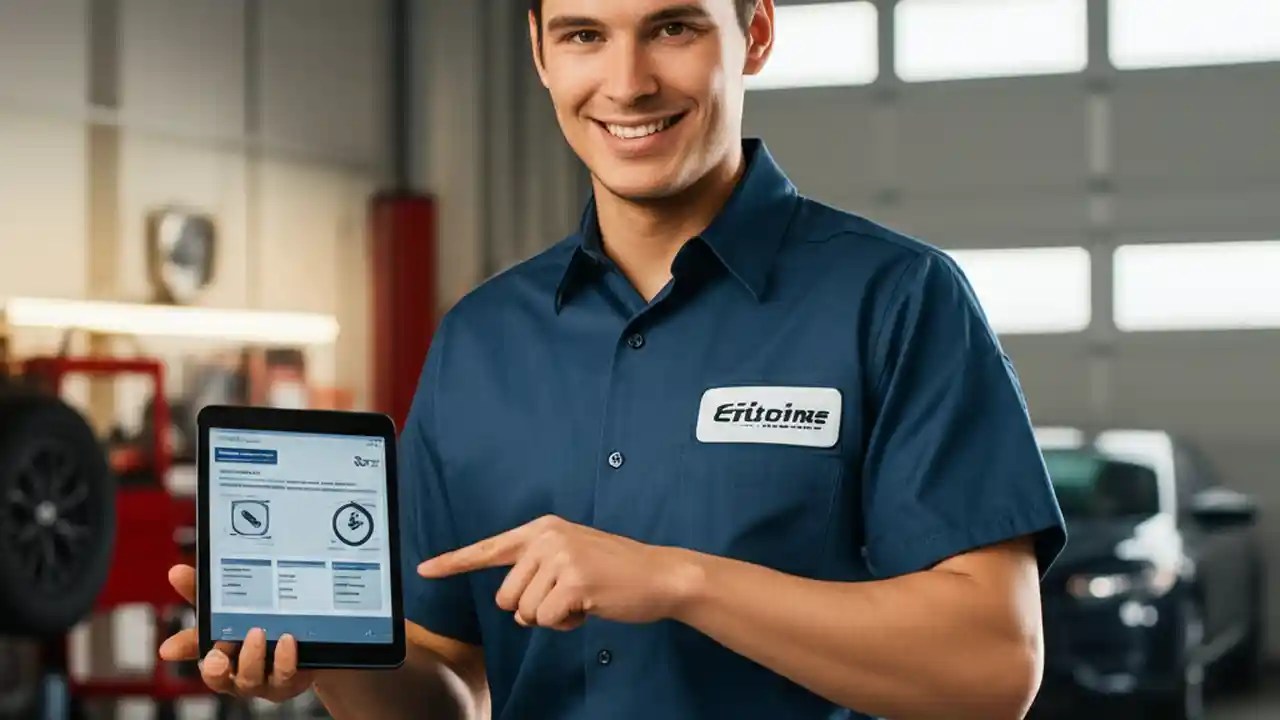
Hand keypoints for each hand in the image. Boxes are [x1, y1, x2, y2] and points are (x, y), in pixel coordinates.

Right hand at [158, 565, 316, 701]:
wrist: (313, 640)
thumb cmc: (264, 624)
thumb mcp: (235, 607)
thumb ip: (207, 592)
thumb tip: (176, 573)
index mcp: (221, 657)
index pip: (197, 652)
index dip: (186, 651)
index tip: (172, 647)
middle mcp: (239, 674)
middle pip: (220, 679)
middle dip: (216, 668)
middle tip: (219, 652)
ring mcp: (265, 679)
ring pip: (251, 679)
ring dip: (251, 657)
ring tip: (257, 632)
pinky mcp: (291, 678)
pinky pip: (285, 675)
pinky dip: (284, 659)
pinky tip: (287, 640)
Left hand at [418, 515, 696, 630]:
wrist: (659, 575)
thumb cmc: (615, 572)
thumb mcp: (571, 555)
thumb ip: (536, 566)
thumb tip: (508, 599)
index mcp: (542, 529)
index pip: (489, 547)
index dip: (453, 562)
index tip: (424, 570)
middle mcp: (546, 538)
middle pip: (505, 597)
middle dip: (532, 609)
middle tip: (567, 597)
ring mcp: (559, 558)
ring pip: (524, 613)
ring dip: (550, 618)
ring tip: (581, 600)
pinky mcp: (573, 581)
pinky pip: (546, 621)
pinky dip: (566, 625)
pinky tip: (589, 608)